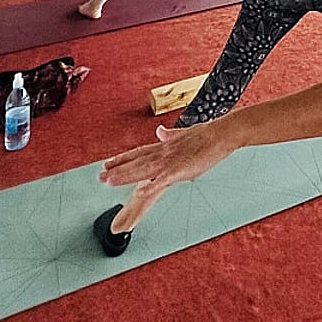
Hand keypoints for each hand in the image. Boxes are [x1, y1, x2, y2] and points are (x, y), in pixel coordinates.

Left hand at [100, 123, 236, 230]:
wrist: (221, 134)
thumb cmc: (208, 134)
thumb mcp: (185, 133)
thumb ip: (171, 135)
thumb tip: (160, 131)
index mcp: (165, 146)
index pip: (139, 152)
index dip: (123, 158)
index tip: (108, 163)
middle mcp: (163, 153)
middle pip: (136, 162)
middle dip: (117, 170)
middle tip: (100, 177)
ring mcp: (170, 162)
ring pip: (142, 170)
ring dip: (125, 176)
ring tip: (108, 182)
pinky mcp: (179, 170)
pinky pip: (162, 180)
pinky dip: (150, 185)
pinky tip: (140, 191)